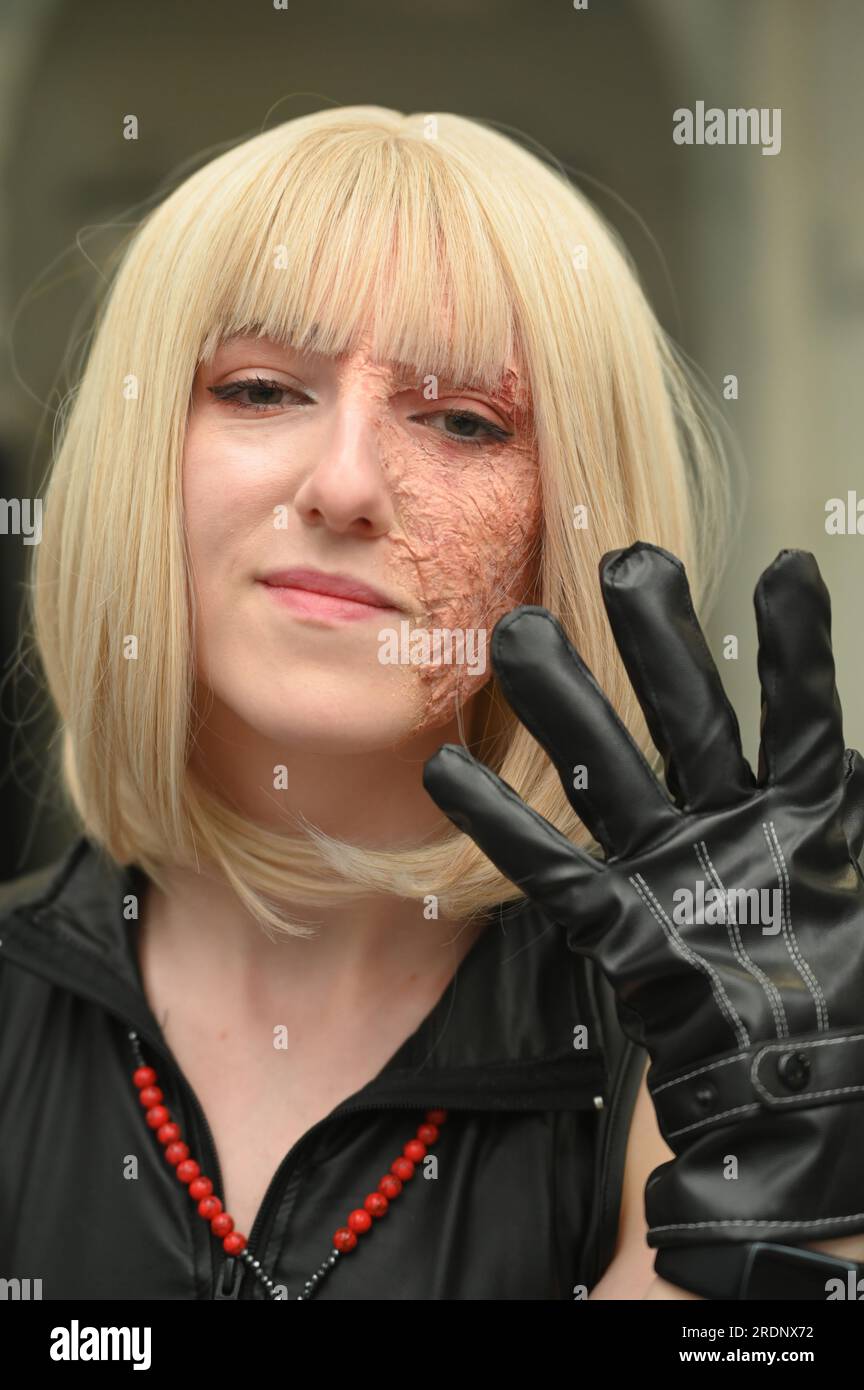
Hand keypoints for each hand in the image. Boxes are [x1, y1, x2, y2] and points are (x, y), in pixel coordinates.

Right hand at [422, 541, 863, 1255]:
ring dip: (569, 710)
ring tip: (519, 634)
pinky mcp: (627, 933)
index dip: (794, 649)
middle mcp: (732, 832)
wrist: (808, 1120)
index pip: (802, 718)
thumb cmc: (861, 1020)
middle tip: (627, 563)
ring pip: (614, 776)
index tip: (787, 568)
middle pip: (689, 720)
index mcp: (810, 823)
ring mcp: (673, 876)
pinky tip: (452, 773)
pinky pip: (559, 874)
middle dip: (658, 645)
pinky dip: (507, 825)